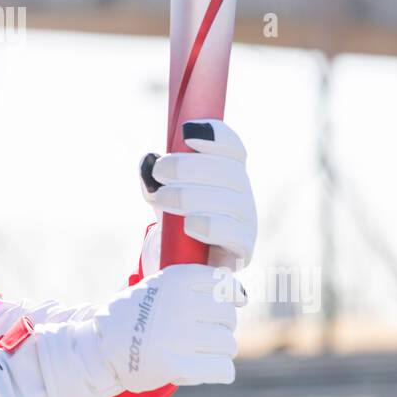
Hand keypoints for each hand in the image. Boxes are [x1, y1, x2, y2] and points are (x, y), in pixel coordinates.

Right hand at [93, 262, 247, 391]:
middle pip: (228, 316)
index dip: (232, 295)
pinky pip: (223, 369)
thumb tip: (236, 290)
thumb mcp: (157, 285)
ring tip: (203, 351)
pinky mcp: (177, 365)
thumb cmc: (134, 316)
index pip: (225, 285)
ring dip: (220, 350)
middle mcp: (181, 304)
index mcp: (176, 279)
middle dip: (221, 326)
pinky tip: (209, 368)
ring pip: (228, 344)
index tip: (233, 302)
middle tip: (206, 332)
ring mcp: (179, 336)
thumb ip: (190, 285)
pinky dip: (221, 371)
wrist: (101, 348)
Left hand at [138, 118, 256, 272]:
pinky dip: (211, 226)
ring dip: (191, 196)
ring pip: (230, 202)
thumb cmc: (174, 219)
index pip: (233, 148)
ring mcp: (247, 222)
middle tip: (160, 171)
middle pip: (230, 172)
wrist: (179, 263)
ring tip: (162, 199)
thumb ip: (153, 176)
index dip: (216, 136)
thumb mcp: (160, 192)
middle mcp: (243, 195)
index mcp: (228, 173)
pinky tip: (190, 225)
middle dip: (190, 167)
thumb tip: (148, 161)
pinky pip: (235, 235)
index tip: (187, 133)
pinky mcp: (244, 251)